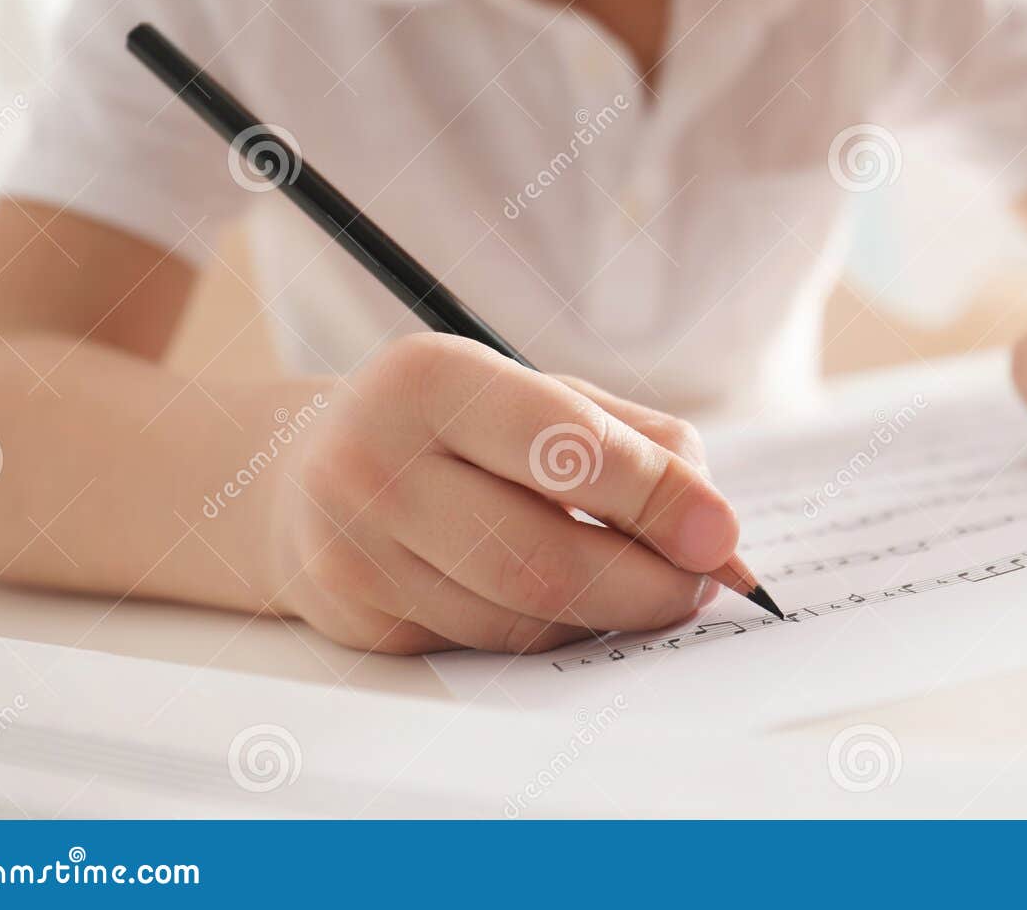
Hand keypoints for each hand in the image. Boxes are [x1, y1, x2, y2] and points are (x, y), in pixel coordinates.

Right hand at [269, 334, 735, 653]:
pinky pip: (493, 648)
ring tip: (646, 585)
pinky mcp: (363, 622)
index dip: (655, 497)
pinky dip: (557, 632)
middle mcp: (376, 465)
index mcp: (430, 379)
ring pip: (523, 618)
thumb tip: (714, 530)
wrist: (303, 474)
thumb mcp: (534, 391)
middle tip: (703, 584)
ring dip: (609, 613)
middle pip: (543, 559)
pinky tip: (573, 601)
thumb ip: (633, 441)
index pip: (563, 448)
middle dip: (647, 583)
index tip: (723, 535)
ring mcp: (358, 553)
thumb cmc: (454, 425)